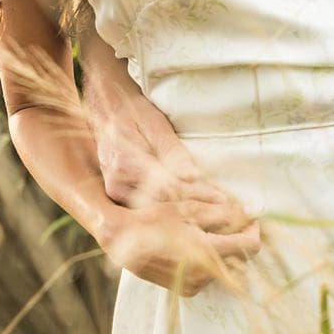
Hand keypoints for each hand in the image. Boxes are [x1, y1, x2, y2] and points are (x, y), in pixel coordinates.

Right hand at [90, 93, 249, 230]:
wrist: (105, 109)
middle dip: (197, 213)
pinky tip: (194, 222)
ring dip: (186, 221)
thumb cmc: (133, 111)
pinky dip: (171, 219)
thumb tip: (192, 176)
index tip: (223, 200)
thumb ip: (171, 150)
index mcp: (126, 164)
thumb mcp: (154, 122)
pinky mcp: (118, 199)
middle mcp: (117, 184)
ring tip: (217, 224)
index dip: (199, 195)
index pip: (169, 188)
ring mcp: (115, 195)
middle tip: (228, 217)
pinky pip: (148, 213)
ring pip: (156, 215)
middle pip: (163, 207)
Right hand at [101, 199, 260, 296]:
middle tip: (230, 222)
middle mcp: (203, 274)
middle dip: (240, 240)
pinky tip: (197, 245)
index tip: (249, 218)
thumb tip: (255, 210)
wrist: (123, 240)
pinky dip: (210, 261)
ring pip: (226, 268)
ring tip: (209, 232)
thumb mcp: (191, 208)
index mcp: (207, 252)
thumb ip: (226, 213)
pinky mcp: (185, 290)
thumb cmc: (156, 218)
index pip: (250, 245)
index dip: (253, 229)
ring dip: (225, 250)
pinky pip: (209, 276)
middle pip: (240, 258)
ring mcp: (194, 285)